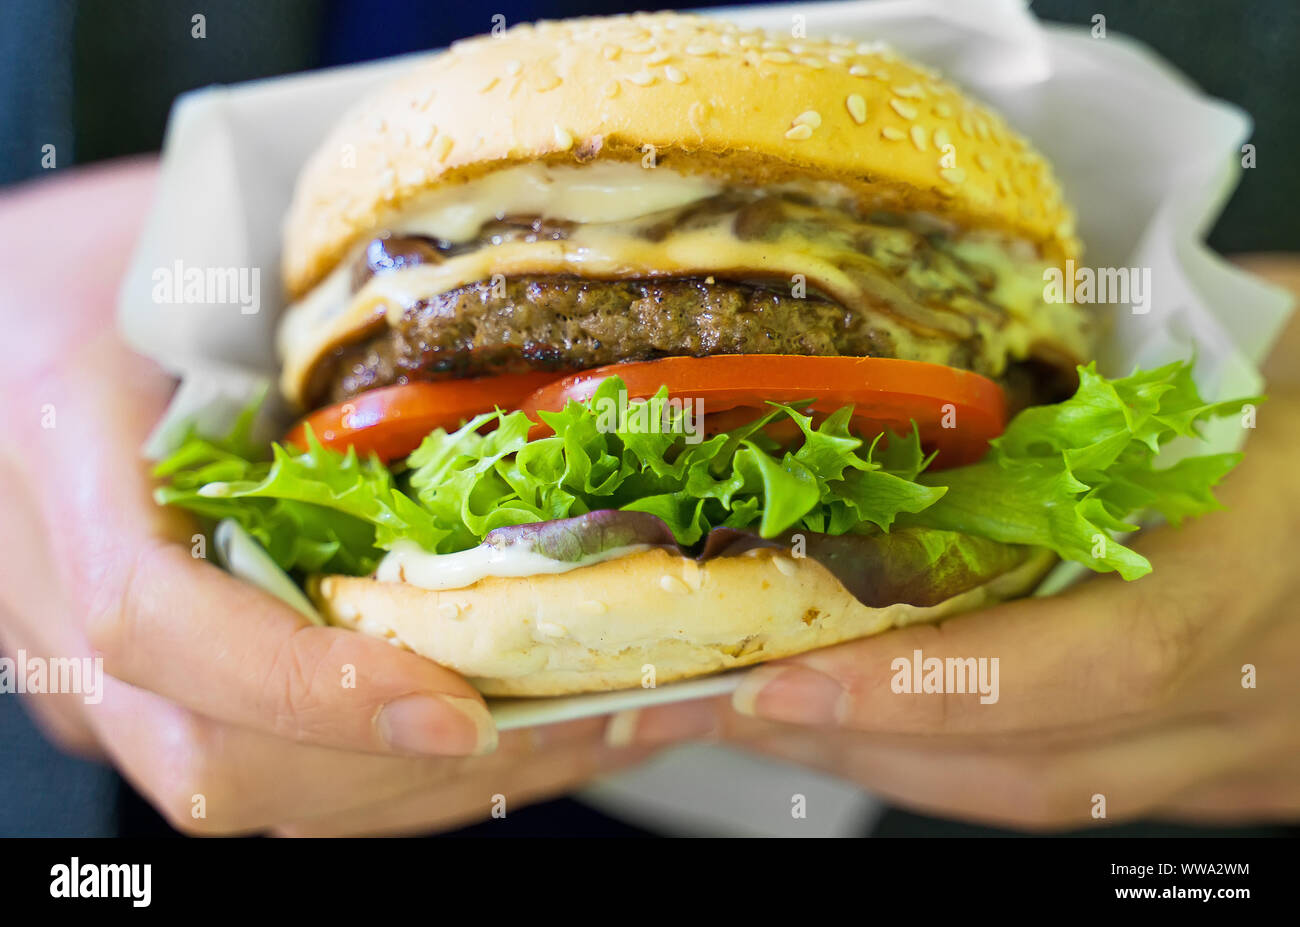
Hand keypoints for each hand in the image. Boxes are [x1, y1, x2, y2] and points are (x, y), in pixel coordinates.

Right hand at [0, 161, 650, 834]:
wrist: (12, 316)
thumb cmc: (98, 260)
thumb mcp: (188, 247)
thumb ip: (303, 314)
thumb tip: (502, 343)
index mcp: (64, 460)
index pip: (157, 625)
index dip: (307, 688)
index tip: (458, 709)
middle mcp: (62, 600)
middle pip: (224, 756)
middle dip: (420, 766)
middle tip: (590, 716)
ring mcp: (99, 669)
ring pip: (264, 789)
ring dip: (438, 782)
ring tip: (593, 726)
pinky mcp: (152, 694)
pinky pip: (280, 771)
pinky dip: (406, 770)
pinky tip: (524, 726)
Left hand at [619, 259, 1299, 829]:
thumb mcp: (1259, 324)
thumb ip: (1118, 354)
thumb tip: (938, 361)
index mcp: (1287, 543)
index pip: (1110, 656)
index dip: (943, 685)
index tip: (791, 678)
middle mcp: (1285, 680)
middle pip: (1047, 758)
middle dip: (865, 738)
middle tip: (724, 697)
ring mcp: (1270, 748)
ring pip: (1058, 794)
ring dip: (898, 761)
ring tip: (776, 714)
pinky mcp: (1248, 768)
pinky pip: (1092, 791)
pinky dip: (970, 762)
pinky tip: (886, 722)